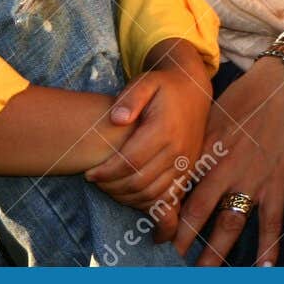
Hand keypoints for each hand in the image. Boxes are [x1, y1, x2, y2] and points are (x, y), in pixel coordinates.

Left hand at [84, 41, 211, 229]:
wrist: (194, 90)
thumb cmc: (163, 86)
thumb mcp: (145, 82)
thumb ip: (130, 98)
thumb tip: (116, 119)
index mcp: (165, 128)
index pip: (130, 161)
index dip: (107, 172)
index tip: (89, 174)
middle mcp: (178, 149)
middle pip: (140, 182)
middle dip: (112, 187)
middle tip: (95, 182)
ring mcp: (185, 162)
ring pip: (153, 194)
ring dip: (127, 197)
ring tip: (108, 187)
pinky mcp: (189, 170)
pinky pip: (167, 197)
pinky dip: (145, 202)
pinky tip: (128, 193)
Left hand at [173, 58, 283, 265]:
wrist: (282, 89)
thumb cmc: (244, 98)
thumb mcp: (210, 116)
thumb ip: (195, 142)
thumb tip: (174, 160)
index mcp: (206, 152)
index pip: (179, 188)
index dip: (164, 210)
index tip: (153, 228)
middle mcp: (225, 170)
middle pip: (198, 212)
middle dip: (183, 237)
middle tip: (170, 257)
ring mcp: (252, 180)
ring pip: (230, 223)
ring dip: (216, 250)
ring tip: (203, 271)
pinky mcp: (276, 184)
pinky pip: (272, 221)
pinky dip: (269, 246)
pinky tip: (264, 268)